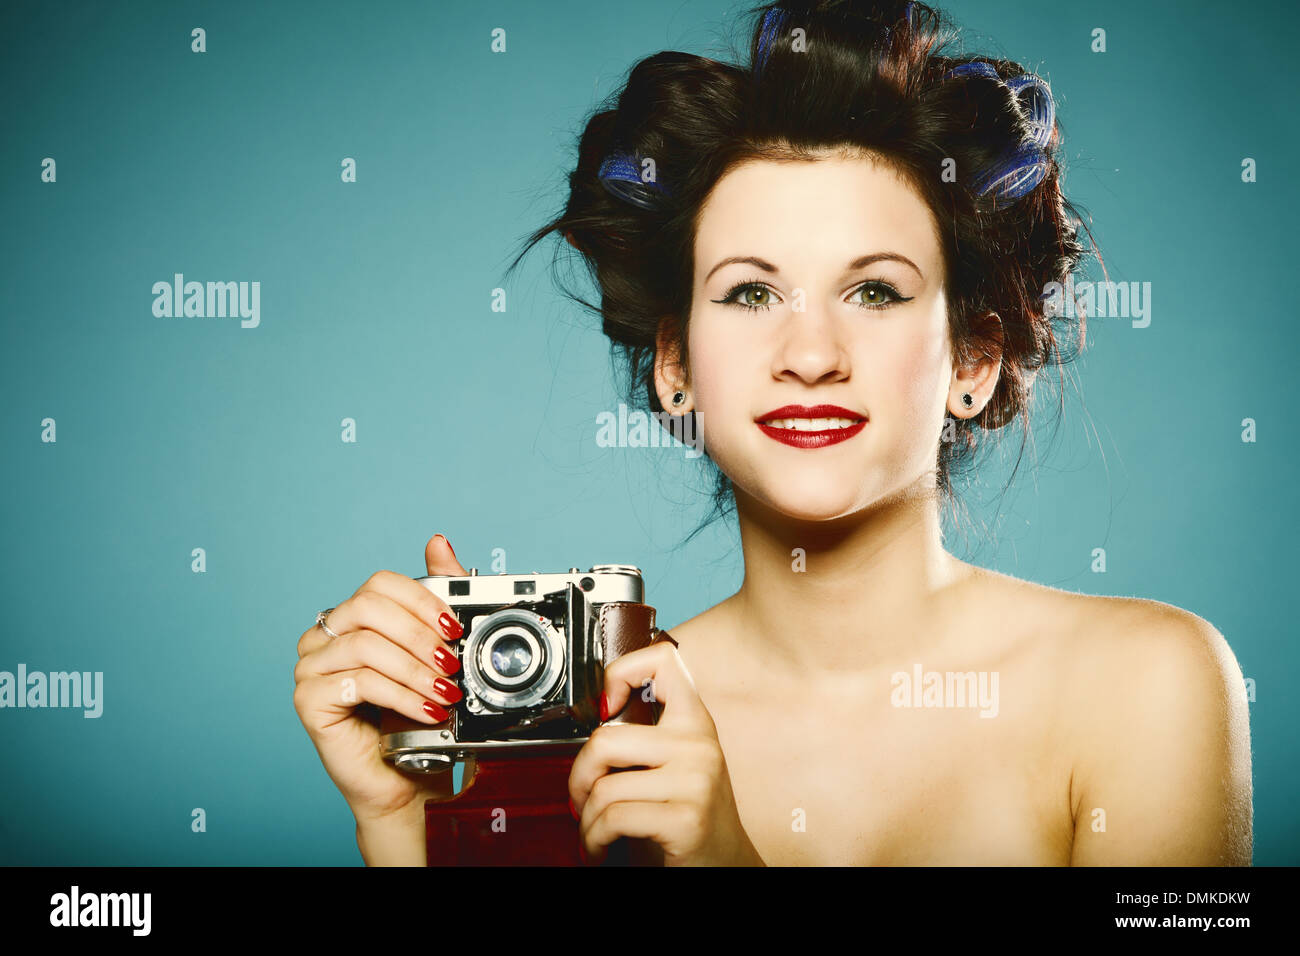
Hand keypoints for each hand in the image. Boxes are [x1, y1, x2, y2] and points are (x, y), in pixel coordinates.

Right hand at [293, 533, 469, 827]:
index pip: (379, 584)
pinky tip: (428, 711)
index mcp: (350, 618)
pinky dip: (402, 695)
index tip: (455, 628)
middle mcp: (324, 637)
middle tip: (451, 664)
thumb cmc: (418, 716)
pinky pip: (358, 681)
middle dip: (421, 636)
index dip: (422, 601)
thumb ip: (438, 600)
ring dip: (417, 671)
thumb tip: (438, 542)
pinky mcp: (309, 700)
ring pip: (367, 646)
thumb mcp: (437, 653)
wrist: (409, 778)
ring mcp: (310, 667)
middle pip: (369, 608)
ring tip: (445, 694)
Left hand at [568, 640, 765, 865]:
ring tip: (591, 830)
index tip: (605, 706)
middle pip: (605, 740)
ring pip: (604, 788)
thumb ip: (645, 739)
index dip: (622, 671)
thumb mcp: (675, 766)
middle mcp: (698, 745)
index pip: (663, 660)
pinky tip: (598, 846)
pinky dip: (593, 839)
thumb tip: (595, 718)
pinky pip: (614, 819)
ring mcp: (695, 781)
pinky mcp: (686, 819)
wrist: (726, 865)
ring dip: (586, 820)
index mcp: (695, 722)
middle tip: (579, 798)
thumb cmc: (690, 816)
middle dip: (579, 777)